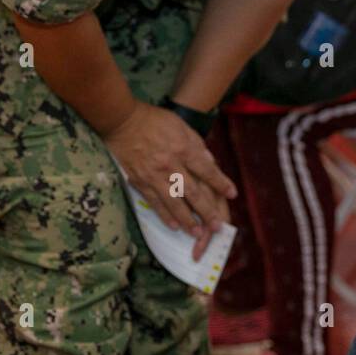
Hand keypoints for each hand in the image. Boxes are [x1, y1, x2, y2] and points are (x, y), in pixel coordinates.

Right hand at [102, 101, 237, 259]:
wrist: (123, 121)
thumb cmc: (155, 120)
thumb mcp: (181, 126)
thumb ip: (196, 145)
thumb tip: (209, 162)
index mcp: (184, 149)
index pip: (207, 170)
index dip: (221, 183)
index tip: (232, 194)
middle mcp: (171, 165)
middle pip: (193, 192)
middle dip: (207, 211)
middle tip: (217, 226)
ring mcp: (154, 176)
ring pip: (174, 203)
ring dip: (187, 220)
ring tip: (197, 233)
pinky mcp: (140, 182)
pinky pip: (154, 203)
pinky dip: (165, 216)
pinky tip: (174, 226)